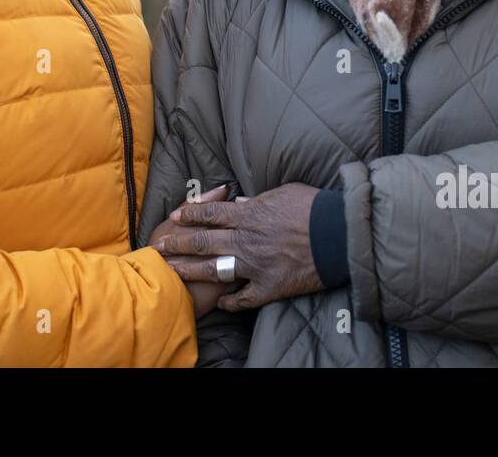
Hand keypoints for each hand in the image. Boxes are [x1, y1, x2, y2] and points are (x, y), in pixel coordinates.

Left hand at [154, 183, 323, 311]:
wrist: (338, 235)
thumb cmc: (313, 207)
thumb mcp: (283, 192)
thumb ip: (258, 199)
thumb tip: (239, 203)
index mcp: (249, 215)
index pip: (210, 213)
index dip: (190, 214)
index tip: (175, 216)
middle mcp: (246, 240)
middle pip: (204, 241)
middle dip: (178, 243)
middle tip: (159, 245)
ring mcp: (256, 265)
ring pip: (215, 269)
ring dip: (192, 271)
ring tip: (174, 272)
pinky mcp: (270, 286)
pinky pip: (244, 298)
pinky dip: (231, 303)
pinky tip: (221, 304)